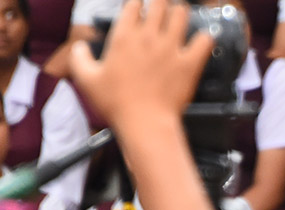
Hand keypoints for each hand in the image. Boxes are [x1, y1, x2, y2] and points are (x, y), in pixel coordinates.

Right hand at [69, 0, 213, 126]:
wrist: (144, 123)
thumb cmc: (115, 104)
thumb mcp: (86, 80)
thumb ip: (79, 58)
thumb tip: (79, 46)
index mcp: (124, 37)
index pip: (134, 4)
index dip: (137, 4)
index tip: (139, 10)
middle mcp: (149, 37)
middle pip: (160, 2)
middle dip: (160, 3)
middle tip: (161, 11)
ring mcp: (171, 48)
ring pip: (181, 13)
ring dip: (180, 13)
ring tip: (179, 20)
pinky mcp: (190, 63)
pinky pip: (205, 40)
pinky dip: (205, 37)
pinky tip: (201, 41)